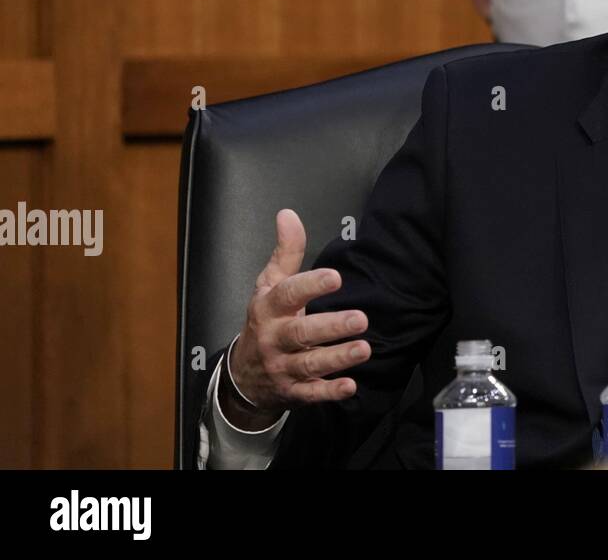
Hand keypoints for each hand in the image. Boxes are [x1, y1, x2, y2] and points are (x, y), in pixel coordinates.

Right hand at [219, 209, 369, 429]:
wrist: (243, 374)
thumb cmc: (266, 319)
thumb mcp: (270, 283)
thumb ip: (286, 252)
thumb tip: (288, 214)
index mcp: (269, 308)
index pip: (288, 294)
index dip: (310, 286)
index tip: (335, 277)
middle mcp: (275, 338)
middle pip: (302, 332)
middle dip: (331, 327)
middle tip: (361, 319)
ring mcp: (283, 366)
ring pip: (310, 364)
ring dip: (337, 358)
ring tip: (365, 349)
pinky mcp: (294, 390)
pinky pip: (312, 393)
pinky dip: (330, 392)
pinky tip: (351, 386)